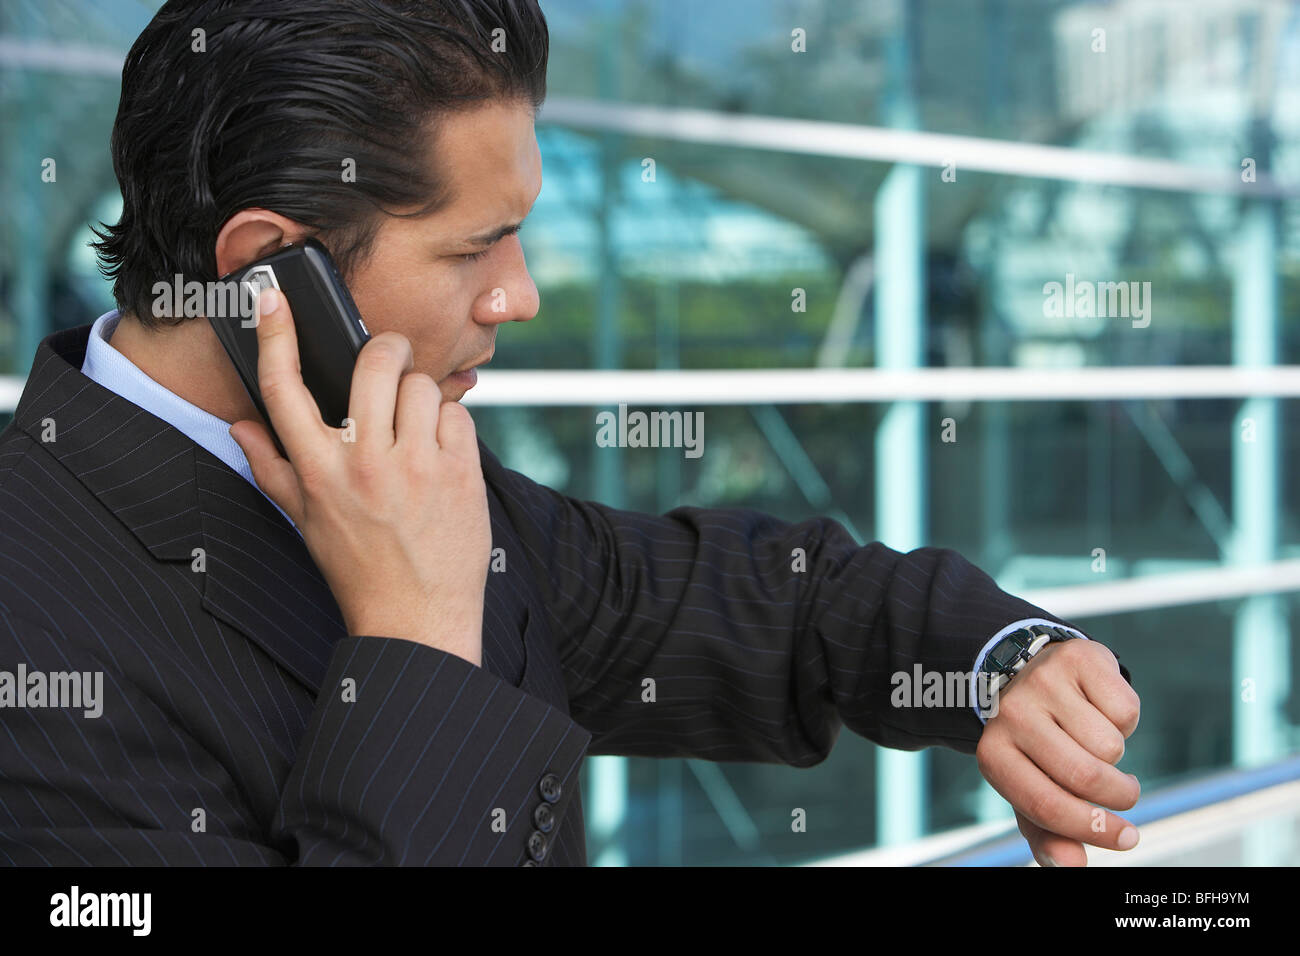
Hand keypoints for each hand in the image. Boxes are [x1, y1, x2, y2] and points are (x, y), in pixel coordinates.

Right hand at [229, 287, 489, 666]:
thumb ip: (272, 469)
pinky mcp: (460, 473)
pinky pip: (457, 413)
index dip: (274, 335)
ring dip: (420, 394)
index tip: (271, 299)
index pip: (284, 389)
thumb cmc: (358, 569)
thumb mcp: (305, 522)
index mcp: (317, 472)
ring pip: (421, 384)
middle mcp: (363, 463)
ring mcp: (416, 467)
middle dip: (384, 349)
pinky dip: (451, 423)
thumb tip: (240, 426)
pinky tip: (442, 452)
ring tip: (416, 427)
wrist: (417, 620)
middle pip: (372, 362)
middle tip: (389, 358)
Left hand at [975, 638, 1140, 865]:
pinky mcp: (1078, 658)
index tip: (1127, 839)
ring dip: (1115, 753)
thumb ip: (1048, 832)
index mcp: (993, 753)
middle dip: (1118, 796)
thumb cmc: (1032, 741)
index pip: (1046, 805)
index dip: (1092, 830)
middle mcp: (1011, 715)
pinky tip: (1097, 708)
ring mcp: (1043, 682)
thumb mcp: (1030, 784)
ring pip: (1110, 745)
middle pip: (1085, 777)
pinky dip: (1124, 719)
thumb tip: (1071, 867)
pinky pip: (1126, 711)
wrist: (1025, 670)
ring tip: (1092, 738)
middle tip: (1123, 793)